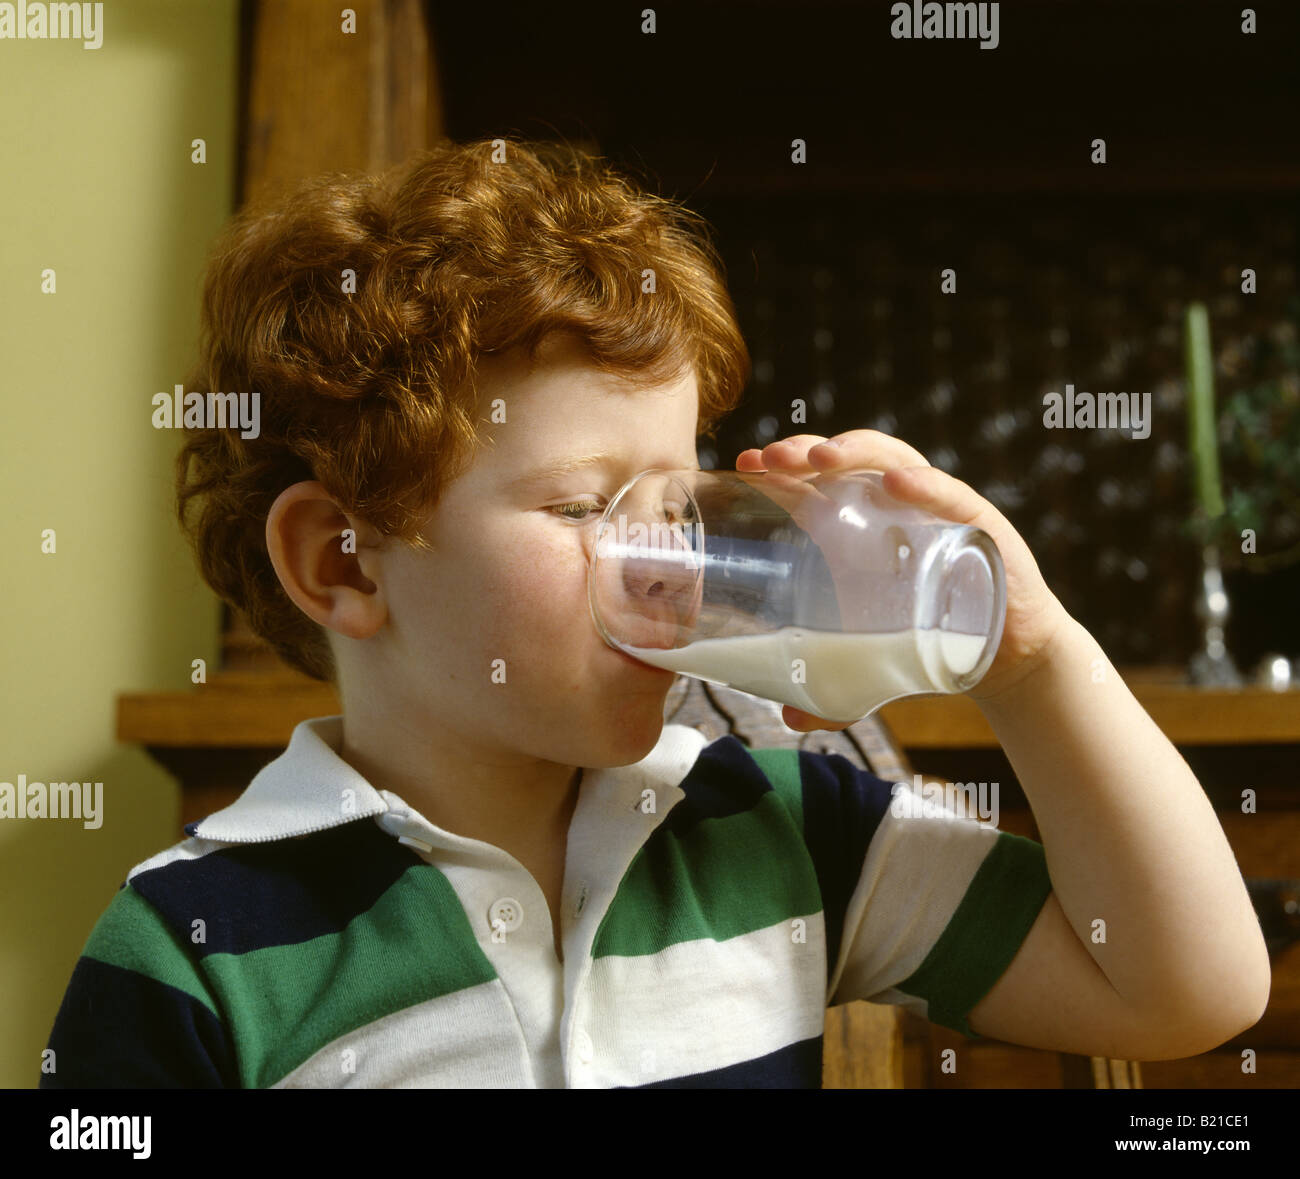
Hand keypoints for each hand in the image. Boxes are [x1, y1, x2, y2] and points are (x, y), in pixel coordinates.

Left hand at [736, 431, 1072, 731]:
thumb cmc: (929, 638)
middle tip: (773, 458)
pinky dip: (924, 485)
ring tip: (820, 458)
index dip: (782, 462)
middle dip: (806, 450)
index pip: (815, 475)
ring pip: (891, 459)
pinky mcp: (978, 523)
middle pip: (846, 458)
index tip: (746, 463)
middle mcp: (894, 503)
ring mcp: (936, 507)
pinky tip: (896, 484)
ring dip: (854, 451)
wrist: (1004, 655)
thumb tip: (790, 722)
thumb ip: (830, 691)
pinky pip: (950, 494)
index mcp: (860, 523)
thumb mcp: (870, 662)